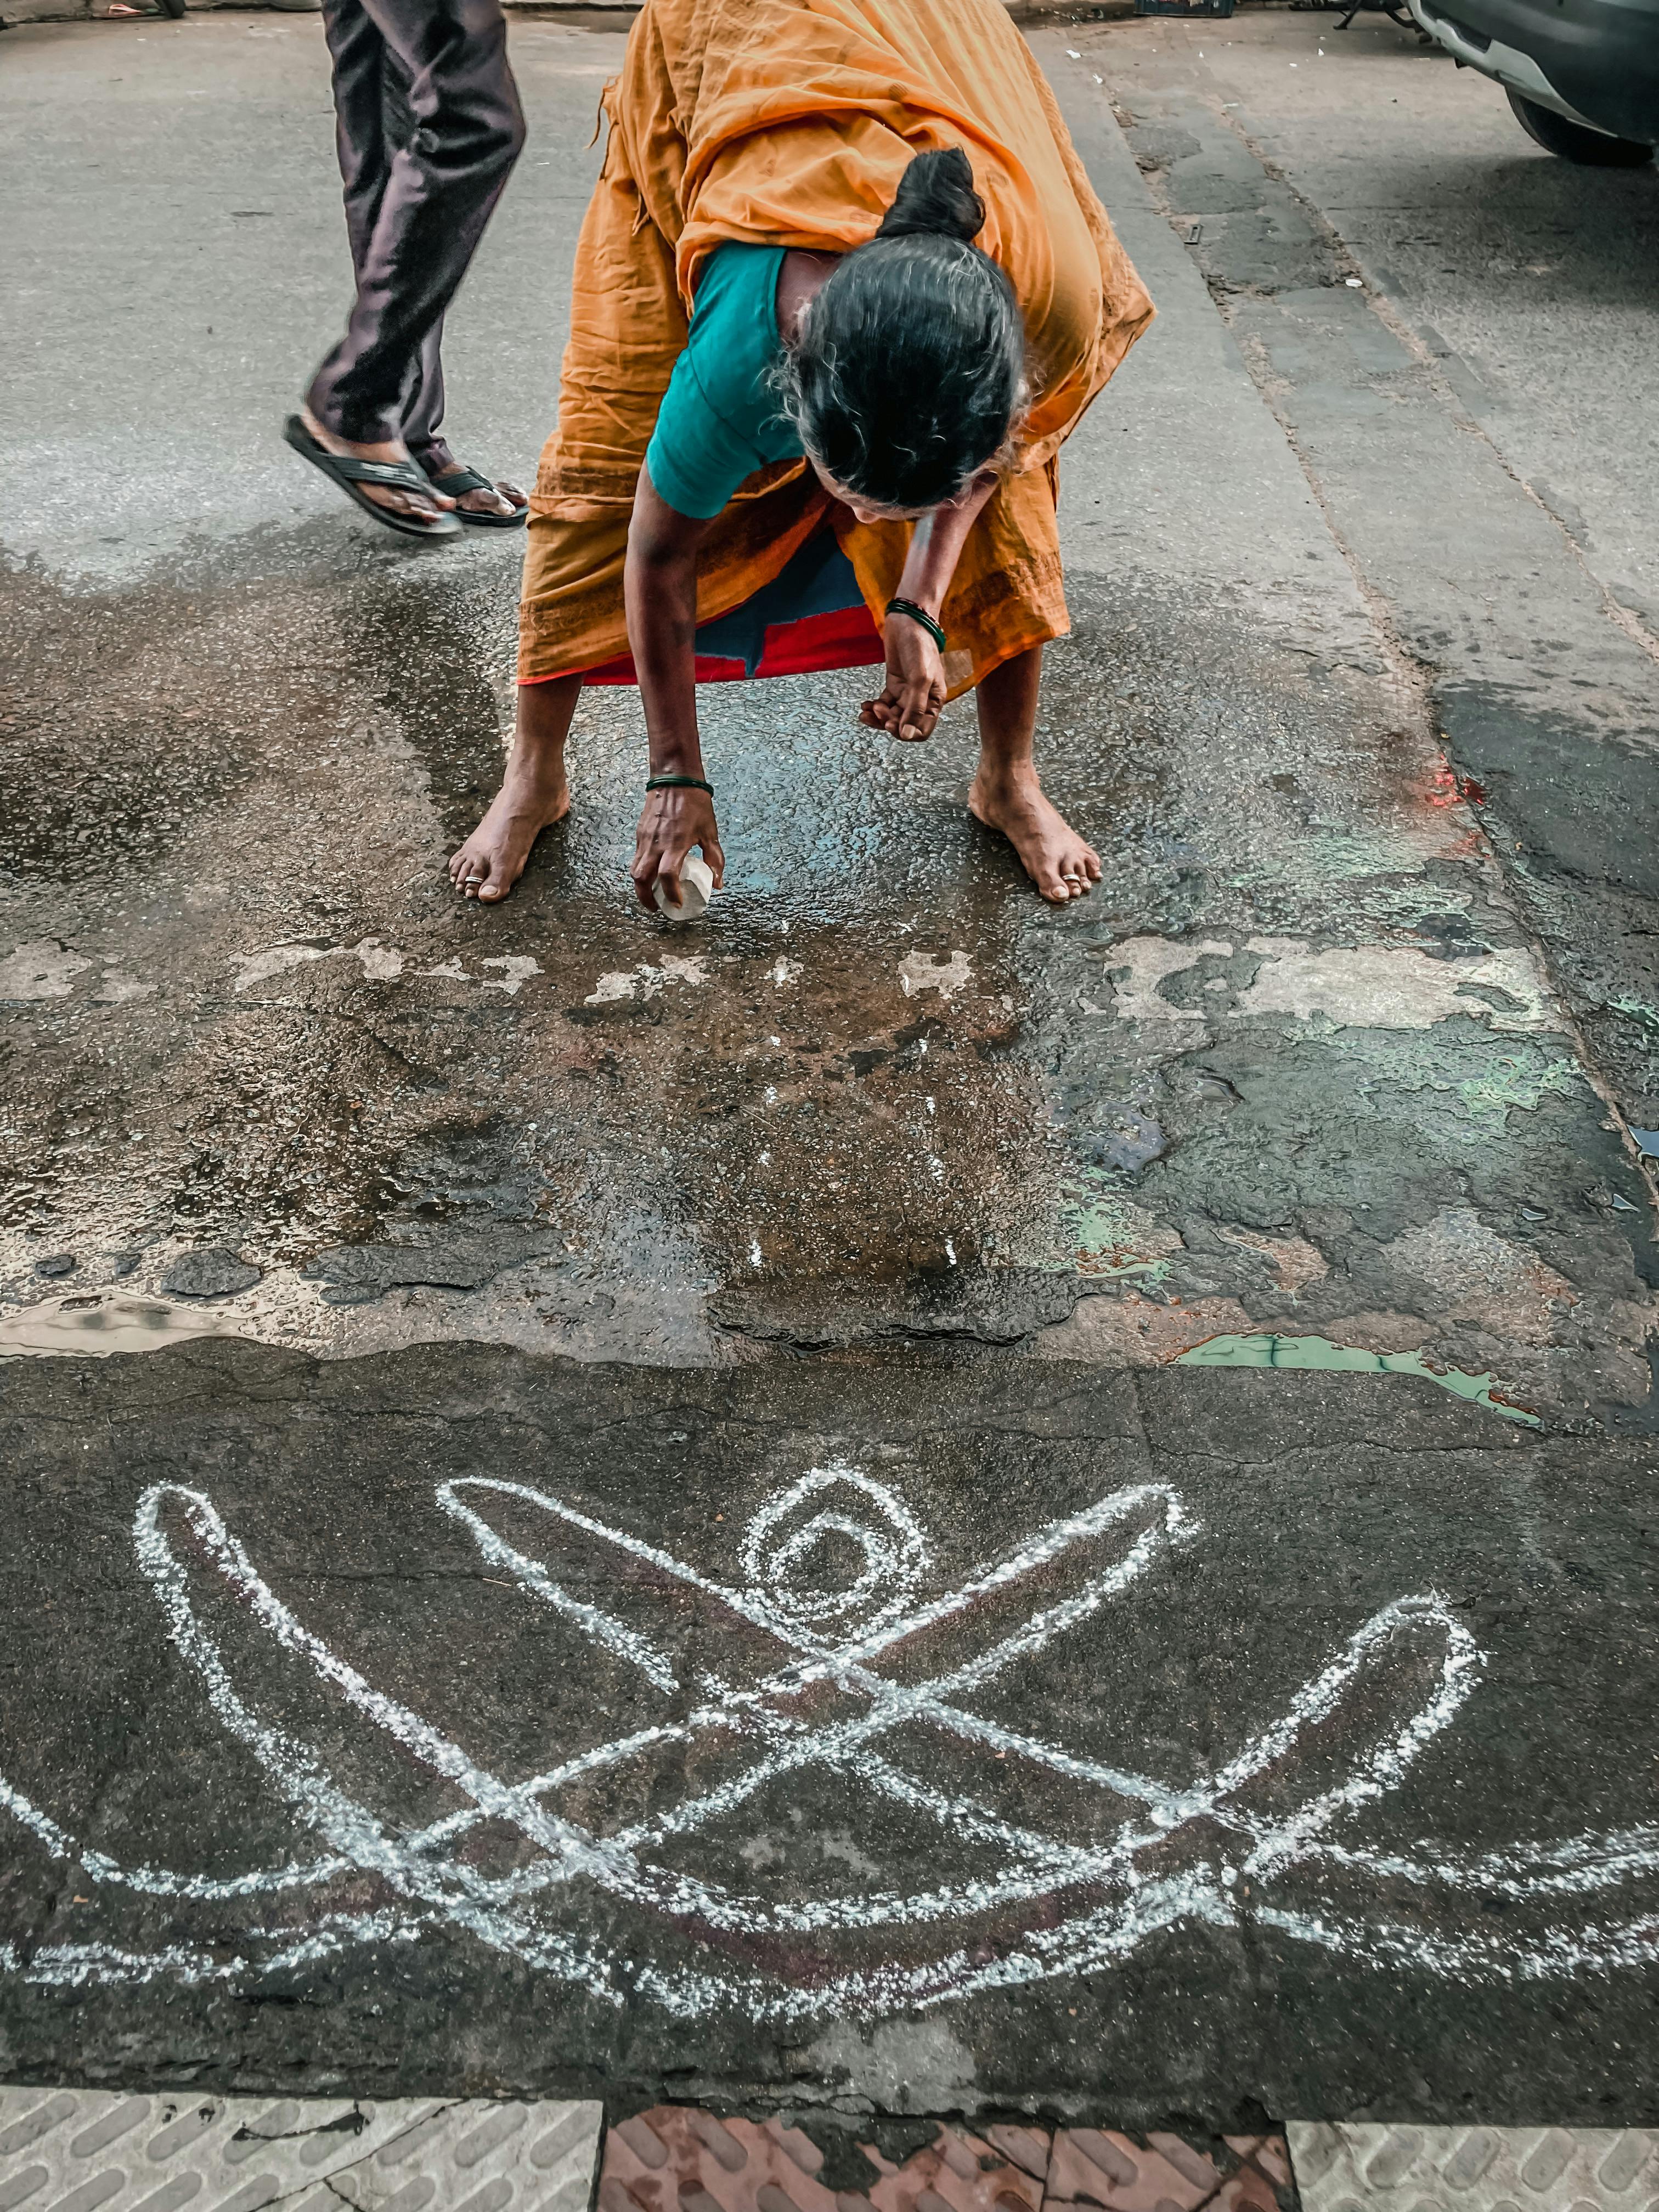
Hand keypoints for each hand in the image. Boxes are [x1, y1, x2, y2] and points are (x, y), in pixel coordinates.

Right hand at [631, 785, 724, 909]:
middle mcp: (656, 843)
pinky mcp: (639, 833)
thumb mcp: (710, 832)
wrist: (674, 778)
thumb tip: (717, 883)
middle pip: (641, 878)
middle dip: (647, 898)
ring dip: (640, 886)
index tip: (677, 903)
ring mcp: (644, 838)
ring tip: (651, 894)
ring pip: (634, 869)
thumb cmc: (695, 803)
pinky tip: (650, 874)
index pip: (667, 876)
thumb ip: (714, 859)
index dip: (671, 893)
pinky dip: (641, 870)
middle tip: (657, 907)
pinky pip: (636, 857)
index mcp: (675, 843)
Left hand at [860, 615, 946, 742]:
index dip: (906, 732)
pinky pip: (884, 704)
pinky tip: (865, 705)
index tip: (892, 725)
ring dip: (878, 717)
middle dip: (888, 722)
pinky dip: (874, 707)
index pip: (922, 730)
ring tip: (867, 711)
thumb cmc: (920, 646)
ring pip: (891, 716)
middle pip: (903, 725)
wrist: (908, 622)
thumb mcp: (921, 678)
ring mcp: (906, 694)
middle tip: (878, 711)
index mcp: (934, 701)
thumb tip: (907, 734)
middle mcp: (921, 700)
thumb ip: (915, 708)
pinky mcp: (894, 686)